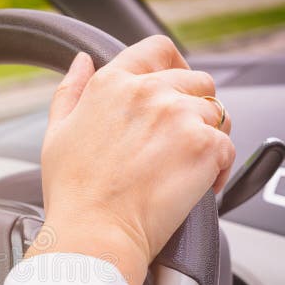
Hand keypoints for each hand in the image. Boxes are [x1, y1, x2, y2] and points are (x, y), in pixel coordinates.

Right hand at [28, 35, 234, 284]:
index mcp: (113, 84)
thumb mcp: (56, 133)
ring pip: (216, 113)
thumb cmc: (73, 193)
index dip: (173, 65)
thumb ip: (71, 90)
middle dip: (194, 107)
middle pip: (197, 80)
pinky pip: (228, 147)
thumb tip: (82, 61)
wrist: (94, 234)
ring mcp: (180, 118)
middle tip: (180, 141)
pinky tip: (197, 186)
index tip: (177, 86)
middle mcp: (149, 93)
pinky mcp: (204, 147)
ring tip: (187, 167)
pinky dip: (219, 168)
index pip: (157, 50)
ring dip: (208, 136)